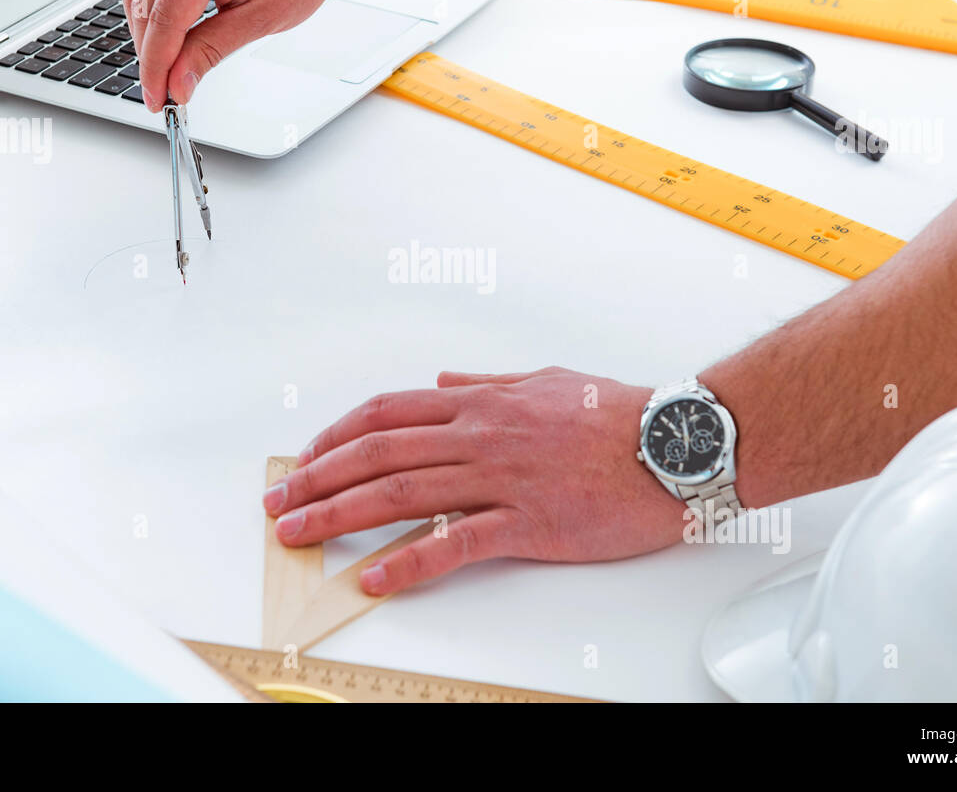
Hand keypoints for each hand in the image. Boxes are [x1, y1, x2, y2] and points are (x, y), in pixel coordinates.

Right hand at [124, 0, 359, 112]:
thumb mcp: (263, 17)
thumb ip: (212, 49)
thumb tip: (178, 82)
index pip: (166, 17)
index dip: (156, 65)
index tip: (158, 98)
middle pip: (143, 1)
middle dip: (148, 52)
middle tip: (161, 90)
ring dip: (145, 30)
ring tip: (164, 66)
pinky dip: (153, 2)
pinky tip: (167, 32)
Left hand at [263, 367, 687, 595]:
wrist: (677, 441)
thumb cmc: (619, 412)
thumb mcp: (545, 380)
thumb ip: (488, 383)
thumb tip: (444, 382)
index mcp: (481, 403)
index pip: (387, 415)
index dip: (336, 437)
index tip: (306, 459)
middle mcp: (479, 435)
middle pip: (377, 454)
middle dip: (316, 479)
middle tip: (279, 503)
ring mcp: (500, 479)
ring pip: (401, 495)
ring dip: (339, 516)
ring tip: (298, 536)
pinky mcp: (528, 523)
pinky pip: (455, 543)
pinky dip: (408, 562)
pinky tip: (373, 577)